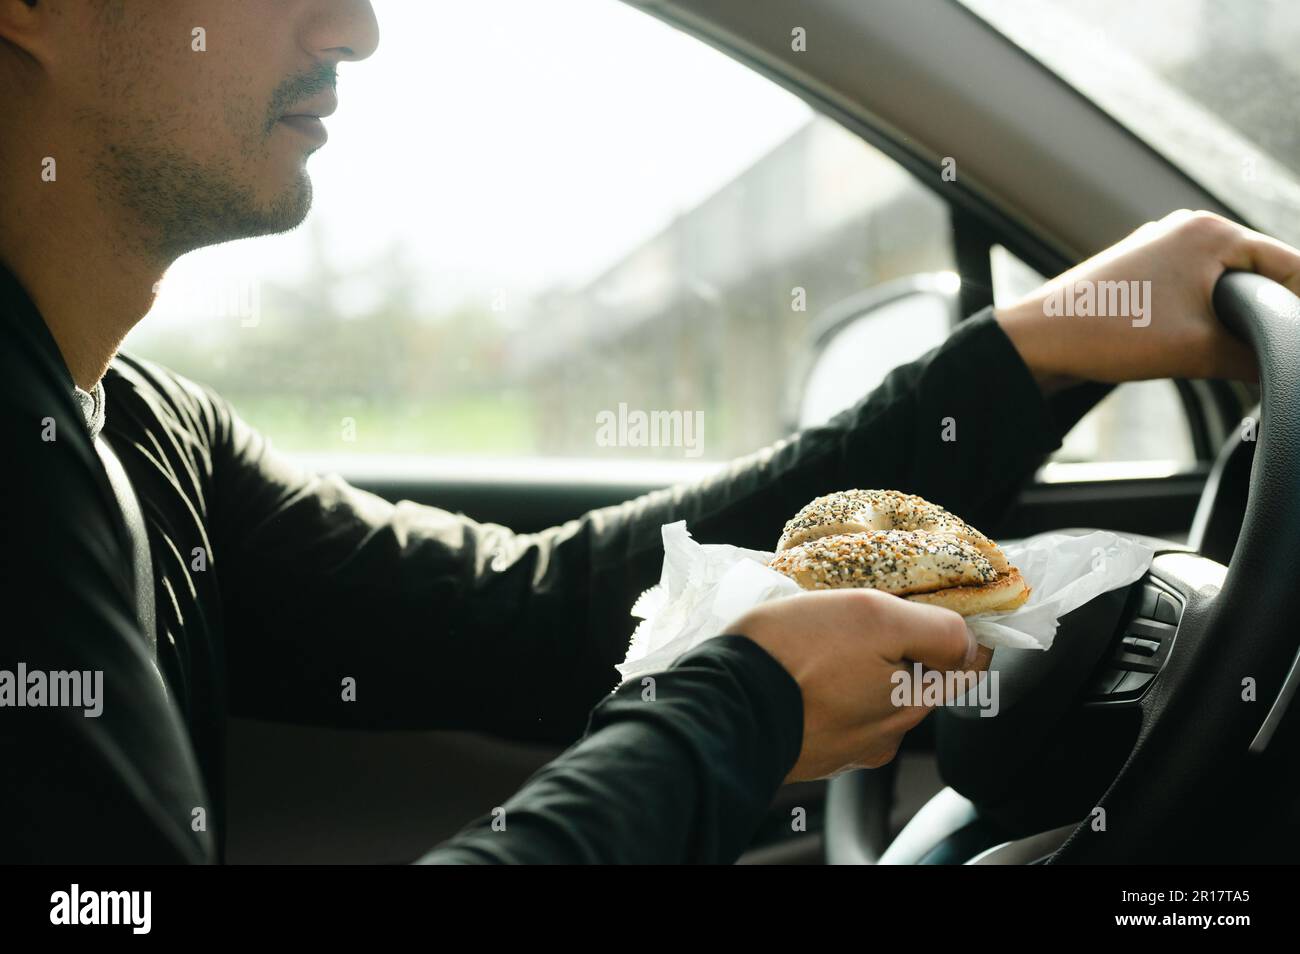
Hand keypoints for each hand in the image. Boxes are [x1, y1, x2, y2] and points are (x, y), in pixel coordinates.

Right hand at [728, 588, 991, 781]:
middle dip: (898, 649)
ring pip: (868, 698)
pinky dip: (824, 690)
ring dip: (857, 670)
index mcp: (909, 704)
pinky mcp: (805, 752)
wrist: (721, 702)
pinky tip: (800, 670)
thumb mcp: (874, 616)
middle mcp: (884, 737)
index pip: (962, 667)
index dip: (957, 633)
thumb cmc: (797, 654)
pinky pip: (830, 713)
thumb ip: (934, 630)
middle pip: (912, 682)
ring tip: (821, 640)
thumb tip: (969, 643)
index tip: (935, 606)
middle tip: (863, 616)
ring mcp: (843, 749)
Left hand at [994, 209, 1299, 393]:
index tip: (1296, 342)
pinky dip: (1202, 321)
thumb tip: (1284, 367)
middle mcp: (1188, 230)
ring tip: (1228, 356)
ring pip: (1222, 289)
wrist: (1036, 343)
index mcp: (1211, 232)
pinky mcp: (1142, 274)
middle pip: (1257, 275)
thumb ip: (1255, 356)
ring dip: (1231, 322)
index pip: (1290, 266)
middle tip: (1268, 355)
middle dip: (1265, 315)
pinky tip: (1197, 349)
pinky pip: (1192, 297)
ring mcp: (1161, 250)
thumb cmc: (1109, 332)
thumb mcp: (1197, 351)